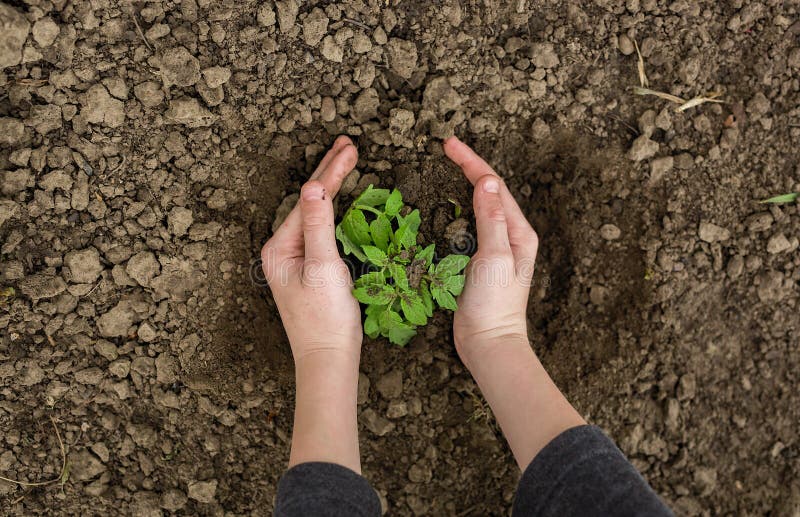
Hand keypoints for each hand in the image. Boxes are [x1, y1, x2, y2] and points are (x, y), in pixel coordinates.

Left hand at [261, 136, 363, 471]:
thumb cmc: (325, 318)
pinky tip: (342, 203)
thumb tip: (311, 187)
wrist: (328, 359)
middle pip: (308, 203)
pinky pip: (320, 230)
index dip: (331, 172)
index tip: (351, 148)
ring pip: (315, 214)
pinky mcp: (310, 271)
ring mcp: (296, 261)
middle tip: (348, 144)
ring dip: (331, 188)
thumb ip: (318, 226)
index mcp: (280, 248)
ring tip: (345, 162)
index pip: (309, 200)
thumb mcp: (323, 267)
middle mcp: (283, 251)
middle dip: (329, 172)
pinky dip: (334, 211)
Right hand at [443, 137, 538, 368]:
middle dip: (469, 167)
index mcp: (518, 232)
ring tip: (448, 166)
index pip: (495, 186)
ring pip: (480, 207)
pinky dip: (458, 210)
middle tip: (446, 147)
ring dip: (464, 185)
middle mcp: (510, 236)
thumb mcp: (494, 256)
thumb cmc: (494, 304)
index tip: (449, 143)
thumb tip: (488, 181)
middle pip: (489, 192)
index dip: (472, 162)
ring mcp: (496, 248)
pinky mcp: (481, 262)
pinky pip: (470, 227)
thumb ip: (491, 219)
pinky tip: (446, 206)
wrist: (488, 343)